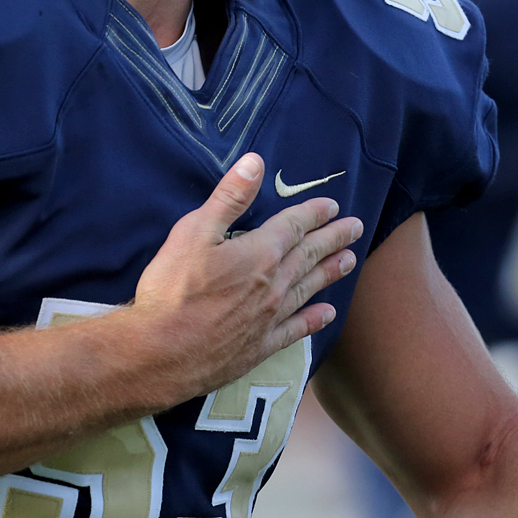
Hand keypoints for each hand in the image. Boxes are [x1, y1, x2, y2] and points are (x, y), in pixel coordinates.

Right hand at [129, 153, 362, 400]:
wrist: (162, 354)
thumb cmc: (171, 290)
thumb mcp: (192, 233)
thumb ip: (228, 198)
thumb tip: (255, 163)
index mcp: (258, 254)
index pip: (293, 227)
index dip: (313, 213)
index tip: (332, 205)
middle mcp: (272, 285)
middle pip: (308, 255)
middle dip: (332, 238)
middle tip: (356, 227)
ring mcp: (269, 318)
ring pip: (308, 288)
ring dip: (330, 272)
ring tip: (350, 260)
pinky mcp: (260, 346)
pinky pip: (296, 329)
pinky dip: (314, 319)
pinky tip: (328, 314)